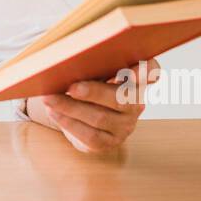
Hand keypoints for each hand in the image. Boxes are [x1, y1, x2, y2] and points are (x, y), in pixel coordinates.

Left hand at [33, 58, 160, 152]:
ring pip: (100, 118)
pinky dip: (69, 123)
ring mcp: (124, 126)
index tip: (135, 70)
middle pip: (121, 98)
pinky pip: (90, 135)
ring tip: (50, 99)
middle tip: (71, 87)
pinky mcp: (109, 142)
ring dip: (70, 108)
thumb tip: (68, 58)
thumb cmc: (90, 85)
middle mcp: (136, 103)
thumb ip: (93, 63)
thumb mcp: (95, 71)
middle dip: (94, 92)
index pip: (151, 71)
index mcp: (135, 79)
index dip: (146, 70)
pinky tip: (55, 113)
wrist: (85, 118)